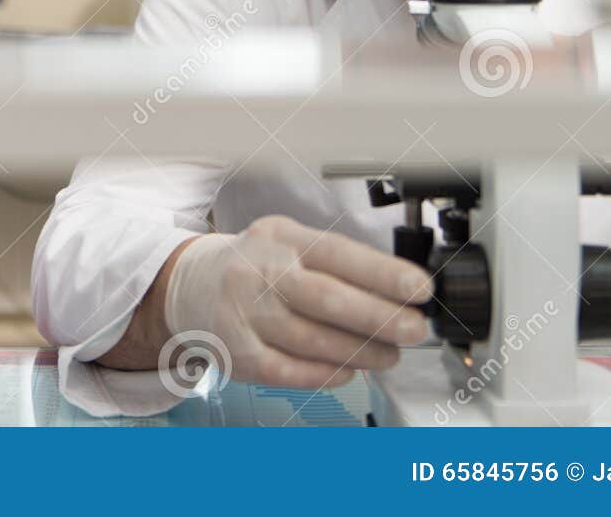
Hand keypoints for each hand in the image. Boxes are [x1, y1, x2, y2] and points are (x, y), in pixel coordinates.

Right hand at [162, 215, 432, 389]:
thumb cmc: (255, 264)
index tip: (419, 289)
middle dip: (379, 317)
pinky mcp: (237, 352)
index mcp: (281, 237)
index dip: (382, 273)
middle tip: (414, 329)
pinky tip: (347, 369)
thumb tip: (398, 293)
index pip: (337, 253)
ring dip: (361, 352)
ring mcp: (245, 314)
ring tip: (389, 354)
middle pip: (326, 298)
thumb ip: (336, 263)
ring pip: (312, 340)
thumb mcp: (290, 242)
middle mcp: (259, 272)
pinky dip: (325, 373)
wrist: (191, 284)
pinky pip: (290, 370)